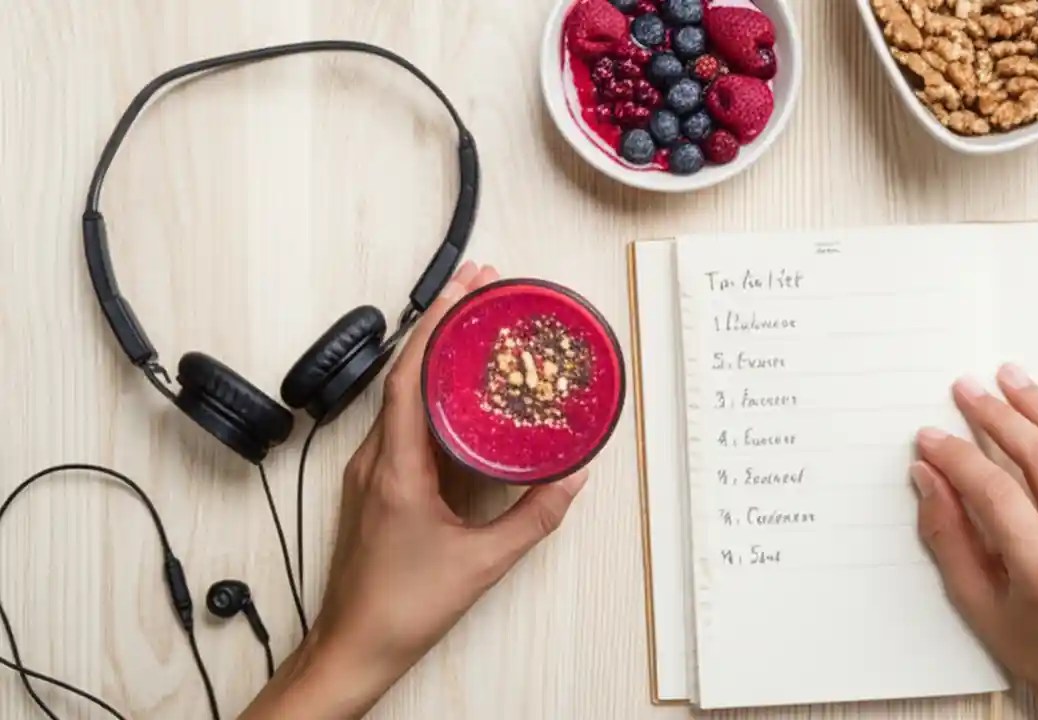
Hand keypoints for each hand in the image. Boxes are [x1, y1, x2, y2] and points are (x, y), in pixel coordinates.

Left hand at [241, 262, 590, 719]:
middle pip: (404, 372)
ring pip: (400, 395)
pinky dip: (428, 391)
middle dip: (440, 324)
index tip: (464, 289)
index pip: (410, 377)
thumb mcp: (483, 562)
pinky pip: (402, 422)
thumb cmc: (403, 607)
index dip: (436, 326)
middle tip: (479, 289)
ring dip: (432, 355)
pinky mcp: (376, 485)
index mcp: (396, 469)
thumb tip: (571, 477)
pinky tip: (456, 390)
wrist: (354, 644)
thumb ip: (533, 517)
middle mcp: (376, 460)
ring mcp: (371, 471)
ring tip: (471, 326)